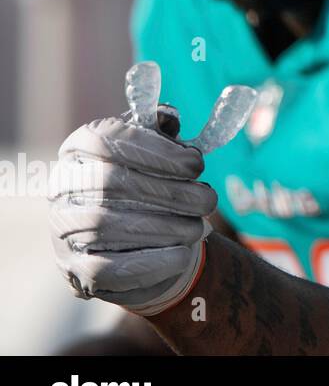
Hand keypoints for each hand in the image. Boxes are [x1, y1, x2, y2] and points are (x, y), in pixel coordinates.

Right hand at [49, 103, 215, 316]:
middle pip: (111, 183)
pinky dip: (152, 262)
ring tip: (199, 228)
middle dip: (171, 192)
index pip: (106, 140)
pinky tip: (183, 254)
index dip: (156, 151)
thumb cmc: (149, 186)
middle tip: (208, 200)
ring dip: (166, 227)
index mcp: (79, 149)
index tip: (196, 164)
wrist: (133, 244)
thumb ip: (163, 133)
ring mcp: (62, 230)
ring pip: (107, 225)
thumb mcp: (156, 153)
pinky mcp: (74, 269)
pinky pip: (108, 268)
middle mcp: (62, 187)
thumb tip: (168, 116)